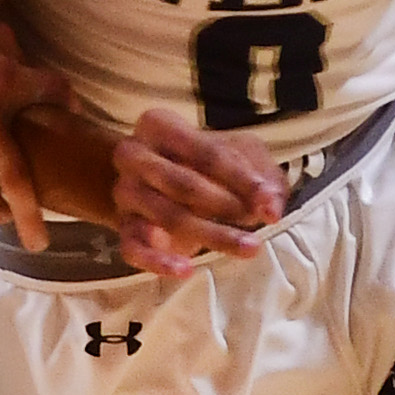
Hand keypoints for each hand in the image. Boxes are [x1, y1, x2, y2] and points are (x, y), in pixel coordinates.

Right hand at [0, 0, 70, 246]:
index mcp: (3, 46)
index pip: (33, 70)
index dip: (48, 89)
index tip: (58, 101)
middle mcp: (5, 83)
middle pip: (48, 112)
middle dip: (64, 137)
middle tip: (75, 159)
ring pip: (16, 171)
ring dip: (29, 206)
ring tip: (39, 234)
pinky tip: (1, 219)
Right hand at [110, 110, 285, 276]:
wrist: (156, 180)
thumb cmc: (204, 161)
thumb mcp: (239, 153)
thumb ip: (261, 175)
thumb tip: (271, 207)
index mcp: (158, 125)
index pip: (203, 151)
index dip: (240, 177)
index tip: (269, 200)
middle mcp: (134, 156)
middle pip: (182, 183)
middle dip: (225, 204)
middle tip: (256, 220)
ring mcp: (125, 193)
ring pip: (168, 217)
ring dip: (212, 235)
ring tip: (249, 247)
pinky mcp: (123, 228)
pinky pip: (133, 248)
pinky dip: (159, 261)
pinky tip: (186, 269)